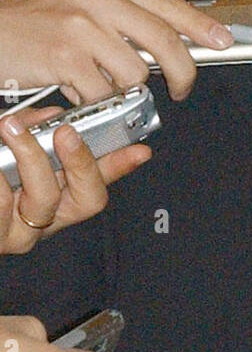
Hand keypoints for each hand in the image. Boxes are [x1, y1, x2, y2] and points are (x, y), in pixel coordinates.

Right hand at [0, 0, 233, 102]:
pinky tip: (78, 88)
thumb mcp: (80, 0)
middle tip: (181, 88)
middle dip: (183, 72)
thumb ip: (122, 13)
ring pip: (136, 71)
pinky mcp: (66, 56)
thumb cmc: (32, 19)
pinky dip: (97, 99)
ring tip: (101, 81)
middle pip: (165, 40)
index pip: (169, 3)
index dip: (201, 26)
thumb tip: (167, 40)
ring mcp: (82, 25)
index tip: (223, 41)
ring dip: (125, 88)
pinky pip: (104, 91)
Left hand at [0, 110, 149, 253]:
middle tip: (66, 131)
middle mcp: (41, 220)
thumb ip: (35, 131)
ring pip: (44, 199)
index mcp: (54, 199)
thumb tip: (52, 118)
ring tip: (10, 128)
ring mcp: (17, 233)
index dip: (122, 168)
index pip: (100, 185)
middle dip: (80, 161)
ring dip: (29, 156)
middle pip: (86, 198)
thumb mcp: (10, 145)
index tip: (139, 149)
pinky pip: (3, 204)